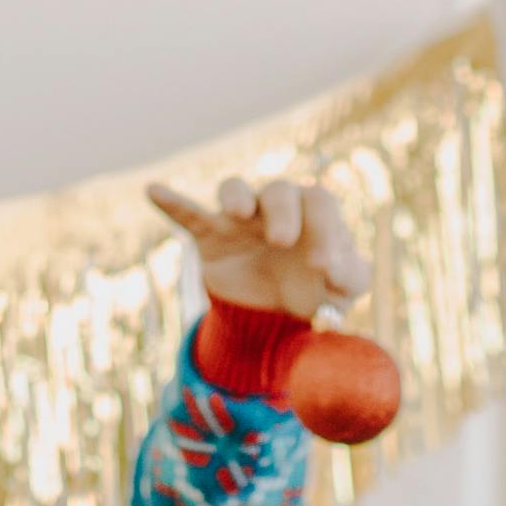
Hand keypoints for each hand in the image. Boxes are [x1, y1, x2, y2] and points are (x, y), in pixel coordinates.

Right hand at [149, 161, 373, 325]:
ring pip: (235, 189)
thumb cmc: (317, 291)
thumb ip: (352, 276)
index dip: (324, 229)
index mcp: (314, 215)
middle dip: (283, 212)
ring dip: (236, 195)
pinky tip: (153, 190)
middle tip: (281, 242)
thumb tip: (331, 270)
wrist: (276, 316)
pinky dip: (172, 202)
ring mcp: (242, 221)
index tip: (323, 267)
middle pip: (280, 190)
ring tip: (239, 214)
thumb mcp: (345, 290)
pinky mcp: (211, 237)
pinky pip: (189, 214)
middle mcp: (278, 209)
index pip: (319, 203)